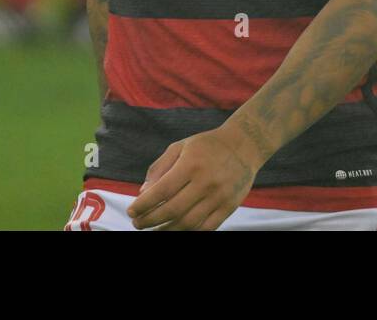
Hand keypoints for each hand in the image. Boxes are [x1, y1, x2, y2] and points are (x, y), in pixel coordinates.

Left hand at [127, 127, 260, 230]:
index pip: (162, 191)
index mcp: (191, 164)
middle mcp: (206, 182)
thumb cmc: (207, 145)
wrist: (245, 145)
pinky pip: (207, 227)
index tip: (131, 212)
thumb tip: (143, 192)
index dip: (144, 205)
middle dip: (150, 220)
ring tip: (155, 230)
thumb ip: (160, 167)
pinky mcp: (229, 206)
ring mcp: (219, 196)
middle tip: (138, 224)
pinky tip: (177, 229)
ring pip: (188, 223)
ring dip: (167, 230)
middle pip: (173, 210)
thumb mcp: (181, 146)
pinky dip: (189, 231)